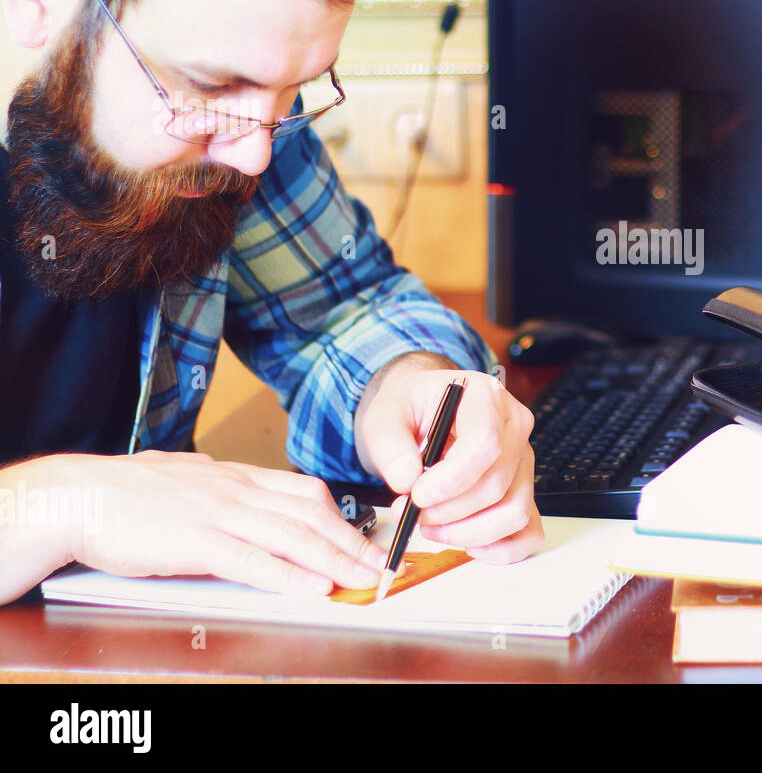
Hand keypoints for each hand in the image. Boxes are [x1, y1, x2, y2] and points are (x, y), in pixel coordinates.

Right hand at [55, 451, 386, 594]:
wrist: (80, 495)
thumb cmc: (129, 492)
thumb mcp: (189, 477)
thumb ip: (222, 485)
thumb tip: (241, 487)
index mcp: (237, 476)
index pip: (306, 492)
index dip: (343, 517)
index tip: (367, 537)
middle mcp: (236, 490)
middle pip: (311, 515)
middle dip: (351, 542)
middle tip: (380, 564)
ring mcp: (218, 513)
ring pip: (291, 536)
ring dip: (333, 560)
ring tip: (360, 578)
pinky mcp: (196, 541)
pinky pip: (252, 560)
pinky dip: (288, 575)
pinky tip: (312, 587)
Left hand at [355, 354, 542, 563]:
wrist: (424, 411)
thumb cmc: (411, 408)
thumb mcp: (386, 414)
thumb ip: (390, 445)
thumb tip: (407, 481)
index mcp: (486, 398)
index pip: (485, 444)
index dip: (451, 479)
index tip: (417, 496)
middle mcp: (514, 428)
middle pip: (495, 484)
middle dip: (449, 511)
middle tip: (411, 512)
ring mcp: (523, 461)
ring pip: (513, 511)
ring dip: (468, 532)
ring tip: (430, 527)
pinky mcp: (523, 489)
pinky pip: (529, 529)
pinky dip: (502, 548)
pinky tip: (468, 544)